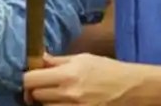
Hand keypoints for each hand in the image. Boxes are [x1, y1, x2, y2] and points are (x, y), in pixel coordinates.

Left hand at [22, 53, 136, 104]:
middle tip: (44, 86)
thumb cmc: (108, 70)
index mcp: (68, 74)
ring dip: (47, 101)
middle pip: (35, 95)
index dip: (27, 78)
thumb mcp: (82, 59)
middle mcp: (69, 94)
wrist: (132, 88)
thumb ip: (57, 61)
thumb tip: (38, 59)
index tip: (32, 77)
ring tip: (57, 95)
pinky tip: (65, 102)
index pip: (30, 79)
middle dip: (36, 90)